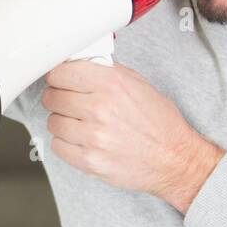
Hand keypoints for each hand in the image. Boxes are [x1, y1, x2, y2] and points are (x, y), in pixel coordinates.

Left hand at [41, 60, 224, 214]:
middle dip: (59, 98)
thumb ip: (105, 72)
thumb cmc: (159, 122)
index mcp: (111, 84)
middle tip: (69, 102)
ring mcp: (93, 137)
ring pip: (53, 122)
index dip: (58, 77)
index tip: (59, 81)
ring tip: (80, 123)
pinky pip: (57, 146)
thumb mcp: (137, 84)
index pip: (60, 73)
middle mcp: (100, 109)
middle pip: (52, 97)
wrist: (175, 159)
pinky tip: (81, 140)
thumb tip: (76, 65)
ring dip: (63, 121)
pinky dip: (66, 143)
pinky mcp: (89, 161)